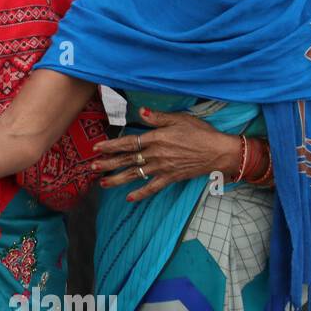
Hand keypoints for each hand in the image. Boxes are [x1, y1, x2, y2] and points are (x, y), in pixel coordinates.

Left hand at [90, 107, 241, 201]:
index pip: (128, 142)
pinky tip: (129, 198)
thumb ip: (158, 118)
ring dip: (118, 179)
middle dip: (108, 164)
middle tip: (92, 168)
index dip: (111, 145)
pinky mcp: (170, 178)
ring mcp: (162, 168)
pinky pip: (153, 188)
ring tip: (102, 183)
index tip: (96, 148)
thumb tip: (141, 112)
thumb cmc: (200, 132)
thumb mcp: (179, 119)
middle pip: (127, 160)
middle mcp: (156, 154)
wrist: (219, 151)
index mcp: (156, 138)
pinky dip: (141, 193)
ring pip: (135, 174)